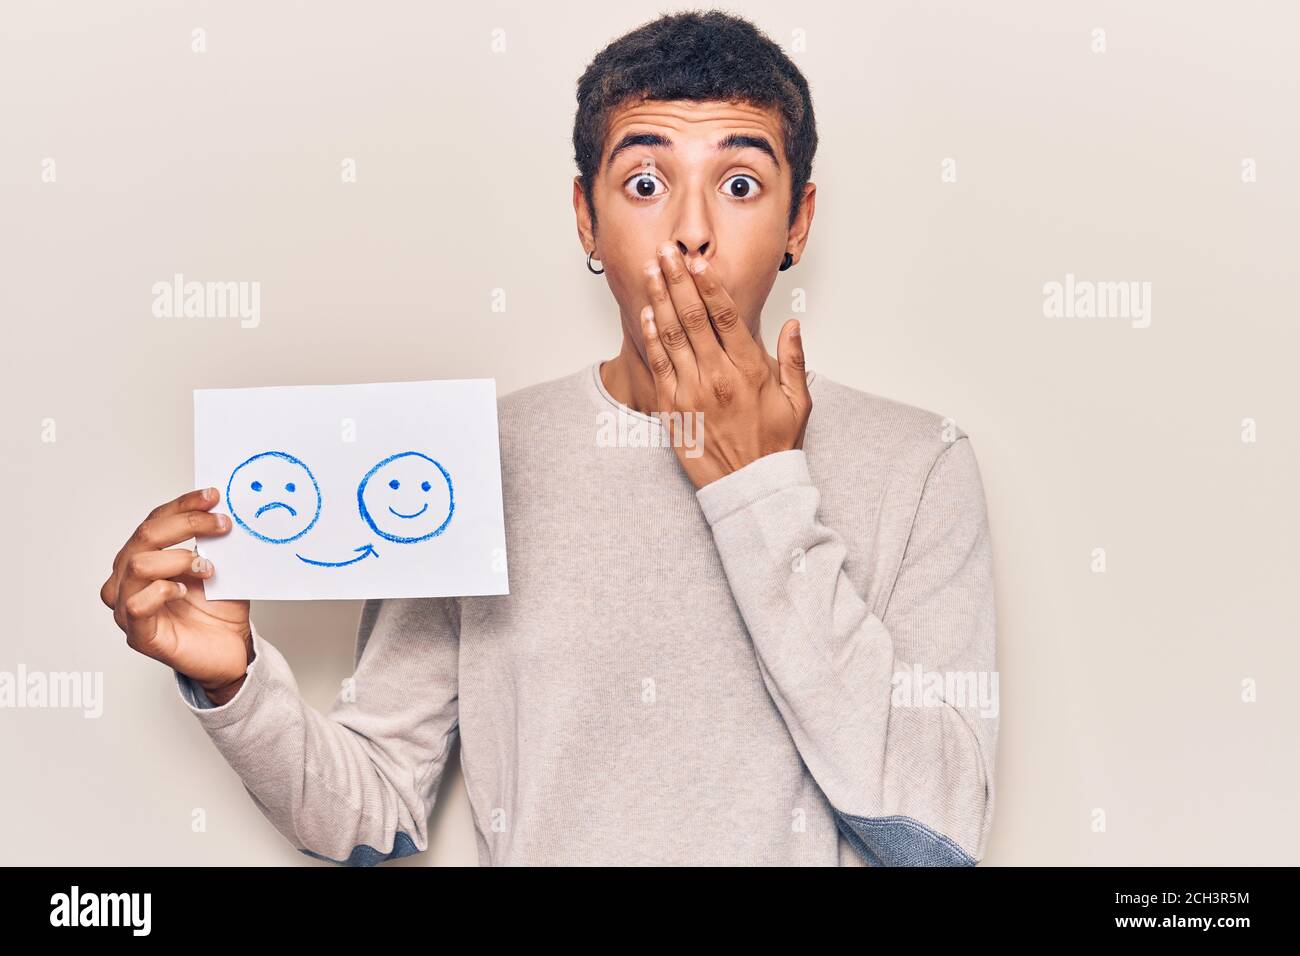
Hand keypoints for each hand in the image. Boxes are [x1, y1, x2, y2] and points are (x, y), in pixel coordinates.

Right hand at [100, 487, 252, 704]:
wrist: (231, 650)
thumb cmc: (220, 610)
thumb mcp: (221, 566)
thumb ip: (214, 542)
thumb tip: (222, 509)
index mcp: (144, 558)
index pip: (154, 521)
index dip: (182, 505)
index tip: (213, 496)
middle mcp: (129, 580)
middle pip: (144, 537)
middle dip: (186, 525)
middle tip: (221, 525)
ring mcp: (129, 608)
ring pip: (137, 566)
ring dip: (178, 559)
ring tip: (207, 568)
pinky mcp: (140, 635)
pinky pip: (137, 605)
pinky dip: (163, 591)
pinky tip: (184, 591)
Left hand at [639, 242, 811, 488]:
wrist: (751, 488)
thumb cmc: (775, 445)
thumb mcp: (800, 402)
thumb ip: (796, 360)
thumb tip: (793, 324)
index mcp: (749, 370)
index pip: (726, 316)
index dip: (709, 285)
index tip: (698, 261)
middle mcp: (718, 376)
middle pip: (693, 317)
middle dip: (678, 279)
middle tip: (666, 251)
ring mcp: (692, 392)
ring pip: (671, 335)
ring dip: (659, 299)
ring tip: (651, 270)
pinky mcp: (673, 409)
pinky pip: (658, 365)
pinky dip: (651, 336)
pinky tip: (647, 313)